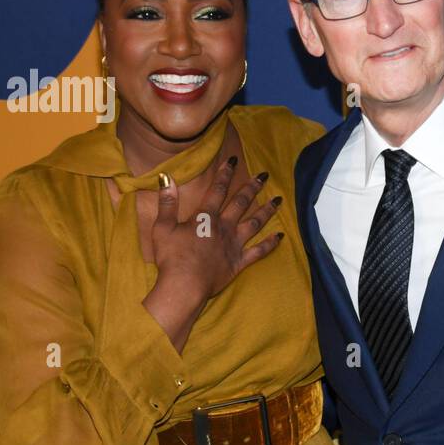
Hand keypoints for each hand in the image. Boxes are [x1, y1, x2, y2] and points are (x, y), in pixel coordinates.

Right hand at [151, 156, 282, 301]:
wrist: (185, 285)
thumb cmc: (172, 257)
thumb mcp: (163, 227)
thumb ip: (167, 202)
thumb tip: (167, 178)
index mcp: (206, 217)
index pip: (217, 190)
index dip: (225, 173)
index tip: (233, 160)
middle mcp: (224, 227)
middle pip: (241, 203)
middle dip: (252, 187)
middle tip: (263, 176)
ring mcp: (234, 244)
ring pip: (254, 223)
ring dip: (267, 210)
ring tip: (278, 200)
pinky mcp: (239, 262)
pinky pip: (259, 251)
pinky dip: (270, 243)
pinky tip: (280, 236)